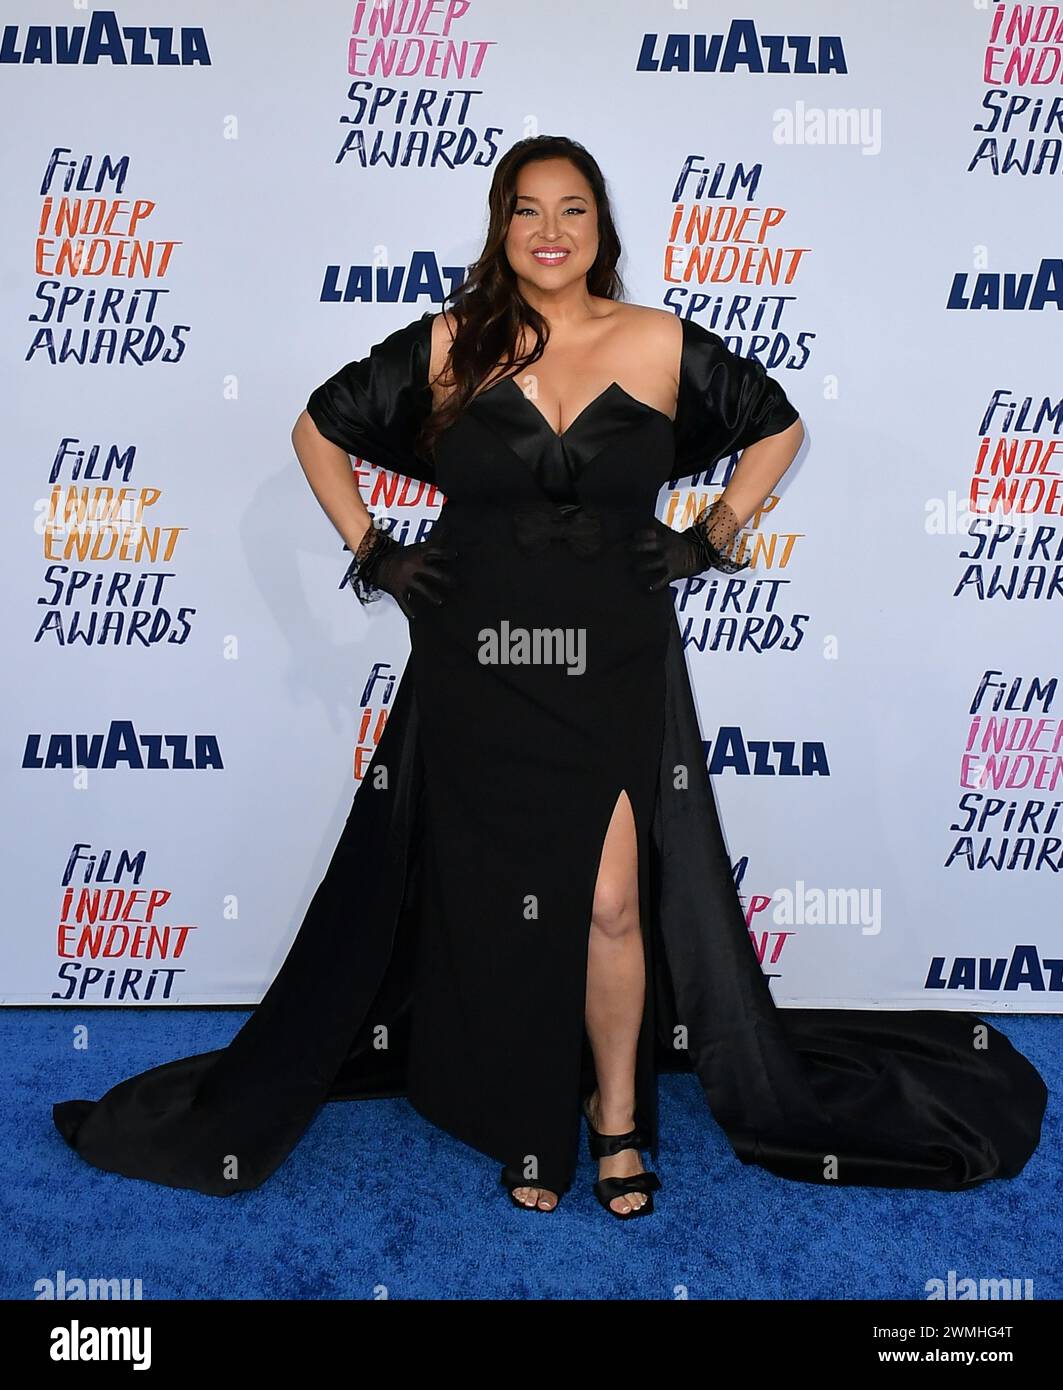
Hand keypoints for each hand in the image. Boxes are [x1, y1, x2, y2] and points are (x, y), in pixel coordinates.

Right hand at [369, 537, 457, 620]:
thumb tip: (447, 529)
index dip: (446, 554)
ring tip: (440, 601)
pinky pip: (404, 602)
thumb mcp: (417, 547)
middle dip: (444, 579)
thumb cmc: (400, 555)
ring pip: (421, 589)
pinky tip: (415, 616)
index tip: (455, 555)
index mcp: (418, 555)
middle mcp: (413, 567)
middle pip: (432, 573)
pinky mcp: (397, 589)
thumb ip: (433, 542)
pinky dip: (409, 610)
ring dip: (432, 596)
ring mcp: (405, 579)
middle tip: (454, 583)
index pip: (435, 552)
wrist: (376, 560)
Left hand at [630, 500, 748, 590]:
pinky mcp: (673, 572)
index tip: (628, 536)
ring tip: (633, 569)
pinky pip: (662, 579)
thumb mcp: (670, 533)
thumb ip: (657, 528)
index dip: (637, 534)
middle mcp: (665, 547)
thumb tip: (646, 519)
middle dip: (634, 548)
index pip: (648, 532)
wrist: (702, 552)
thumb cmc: (683, 543)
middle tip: (624, 550)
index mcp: (664, 537)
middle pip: (647, 546)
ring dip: (640, 567)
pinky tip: (647, 588)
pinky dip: (654, 585)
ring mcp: (669, 560)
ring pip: (651, 564)